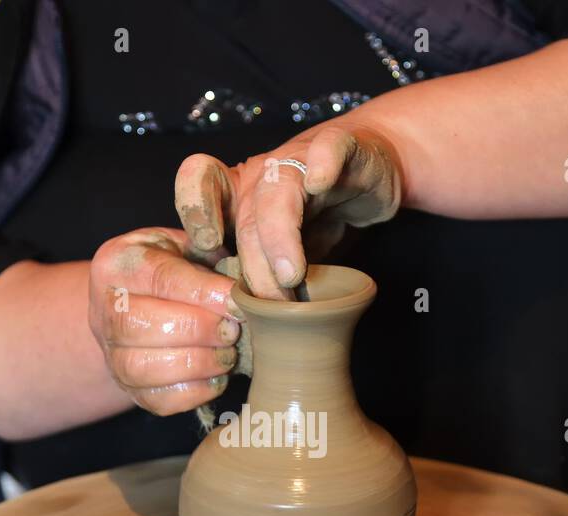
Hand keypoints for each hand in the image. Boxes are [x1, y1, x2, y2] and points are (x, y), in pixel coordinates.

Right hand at [88, 227, 241, 414]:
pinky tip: (216, 378)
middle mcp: (103, 308)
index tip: (238, 304)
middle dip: (197, 331)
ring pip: (141, 368)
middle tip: (232, 331)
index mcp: (118, 263)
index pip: (160, 278)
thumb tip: (244, 289)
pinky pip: (155, 400)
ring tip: (227, 356)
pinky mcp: (127, 386)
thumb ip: (208, 256)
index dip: (204, 293)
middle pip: (138, 325)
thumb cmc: (172, 268)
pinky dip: (192, 394)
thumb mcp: (185, 245)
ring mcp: (110, 352)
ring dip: (195, 365)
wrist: (137, 302)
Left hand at [174, 122, 403, 298]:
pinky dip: (323, 163)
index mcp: (241, 192)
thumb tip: (253, 318)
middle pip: (248, 216)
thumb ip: (269, 272)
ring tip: (291, 274)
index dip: (197, 208)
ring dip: (280, 234)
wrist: (371, 169)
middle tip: (271, 304)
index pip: (202, 184)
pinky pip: (328, 149)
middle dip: (256, 264)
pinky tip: (320, 181)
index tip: (207, 245)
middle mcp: (264, 173)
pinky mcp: (340, 145)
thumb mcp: (288, 247)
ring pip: (279, 191)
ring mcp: (300, 157)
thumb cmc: (322, 212)